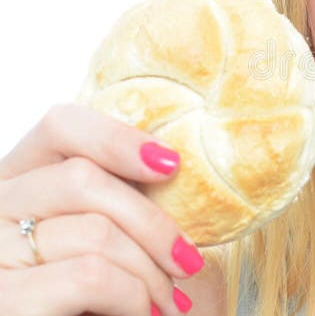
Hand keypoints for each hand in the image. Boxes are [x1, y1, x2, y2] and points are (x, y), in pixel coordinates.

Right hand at [0, 103, 203, 315]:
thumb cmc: (90, 302)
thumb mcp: (98, 242)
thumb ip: (114, 204)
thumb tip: (172, 168)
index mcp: (17, 183)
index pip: (59, 126)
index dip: (118, 137)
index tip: (170, 164)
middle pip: (84, 178)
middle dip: (153, 223)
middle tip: (187, 261)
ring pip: (96, 231)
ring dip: (151, 273)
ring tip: (168, 302)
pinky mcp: (5, 301)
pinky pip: (91, 276)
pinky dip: (134, 297)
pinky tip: (143, 314)